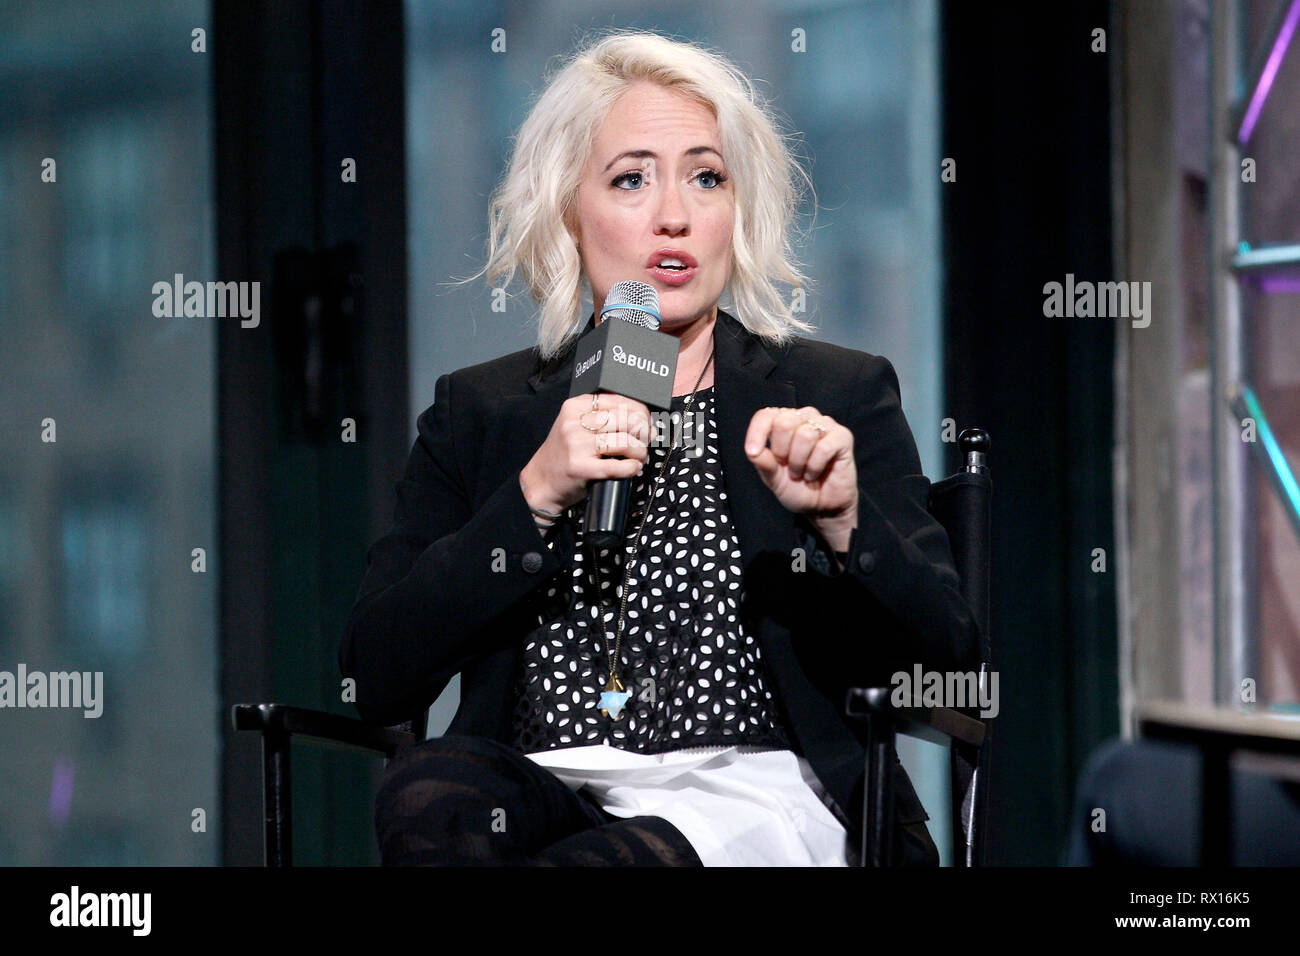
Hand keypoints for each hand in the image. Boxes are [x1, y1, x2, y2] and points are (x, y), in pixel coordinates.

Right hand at [520, 392, 651, 514]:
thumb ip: (603, 416)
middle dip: (643, 431)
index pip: (619, 401)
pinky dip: (631, 468)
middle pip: (625, 420)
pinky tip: (632, 468)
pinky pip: (617, 466)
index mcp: (575, 406)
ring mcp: (576, 445)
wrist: (542, 479)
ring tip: (640, 456)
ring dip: (640, 451)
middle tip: (647, 440)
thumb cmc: (565, 452)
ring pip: (625, 442)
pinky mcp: (580, 467)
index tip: (647, 423)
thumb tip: (644, 419)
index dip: (640, 412)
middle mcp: (574, 423)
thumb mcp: (576, 424)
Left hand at [744, 406, 858, 549]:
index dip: (756, 432)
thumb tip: (753, 451)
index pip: (766, 415)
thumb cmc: (798, 489)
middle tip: (788, 467)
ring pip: (804, 434)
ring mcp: (825, 425)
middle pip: (784, 422)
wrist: (822, 507)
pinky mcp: (843, 437)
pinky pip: (824, 447)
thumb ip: (763, 463)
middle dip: (782, 451)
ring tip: (802, 472)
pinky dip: (814, 466)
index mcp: (784, 422)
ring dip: (799, 462)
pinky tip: (814, 473)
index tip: (753, 452)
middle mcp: (804, 418)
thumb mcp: (773, 478)